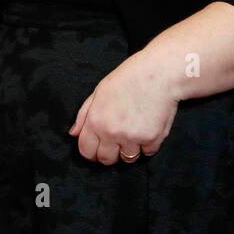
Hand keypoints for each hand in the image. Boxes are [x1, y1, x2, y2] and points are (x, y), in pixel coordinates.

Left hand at [69, 50, 178, 164]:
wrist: (159, 73)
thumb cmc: (129, 77)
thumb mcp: (99, 91)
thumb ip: (84, 115)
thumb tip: (74, 133)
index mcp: (96, 120)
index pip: (86, 151)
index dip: (92, 151)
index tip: (99, 147)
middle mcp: (112, 132)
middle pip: (106, 159)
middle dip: (111, 152)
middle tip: (119, 139)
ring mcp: (132, 137)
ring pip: (128, 159)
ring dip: (131, 149)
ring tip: (135, 131)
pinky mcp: (152, 139)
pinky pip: (147, 152)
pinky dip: (148, 144)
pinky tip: (148, 127)